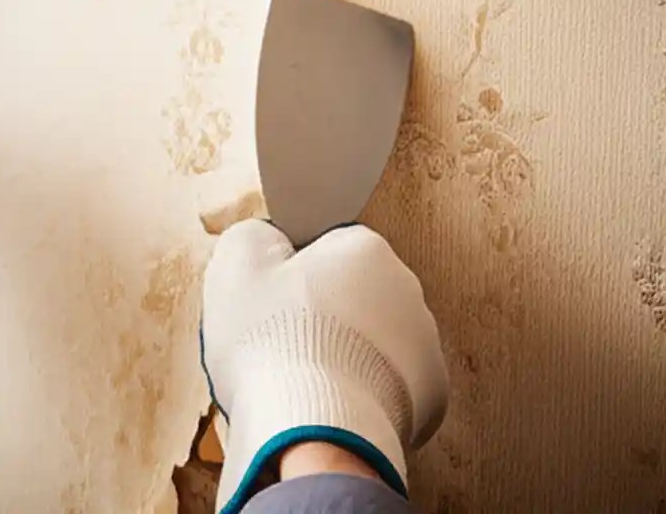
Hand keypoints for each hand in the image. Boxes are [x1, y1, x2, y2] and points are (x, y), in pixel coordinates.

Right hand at [201, 221, 447, 512]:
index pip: (325, 248)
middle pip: (353, 294)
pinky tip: (331, 404)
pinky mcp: (429, 397)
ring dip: (344, 355)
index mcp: (362, 249)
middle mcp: (406, 288)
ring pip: (372, 342)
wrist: (311, 428)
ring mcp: (424, 344)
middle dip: (321, 316)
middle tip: (279, 342)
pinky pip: (389, 386)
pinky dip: (363, 395)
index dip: (290, 275)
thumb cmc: (272, 344)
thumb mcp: (236, 266)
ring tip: (303, 380)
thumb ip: (254, 237)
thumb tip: (266, 240)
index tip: (268, 303)